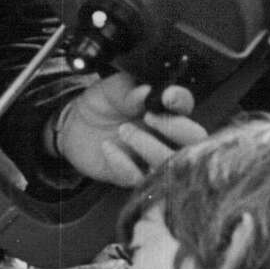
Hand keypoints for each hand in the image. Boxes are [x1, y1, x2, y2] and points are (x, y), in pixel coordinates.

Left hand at [53, 72, 205, 186]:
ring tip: (123, 131)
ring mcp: (152, 158)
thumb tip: (146, 91)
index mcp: (165, 109)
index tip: (167, 97)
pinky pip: (139, 179)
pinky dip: (123, 163)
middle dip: (176, 128)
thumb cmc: (100, 104)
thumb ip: (128, 89)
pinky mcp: (134, 176)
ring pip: (171, 164)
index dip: (181, 101)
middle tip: (149, 117)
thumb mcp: (111, 89)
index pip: (186, 105)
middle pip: (194, 140)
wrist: (74, 126)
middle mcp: (166, 135)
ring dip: (149, 146)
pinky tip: (107, 147)